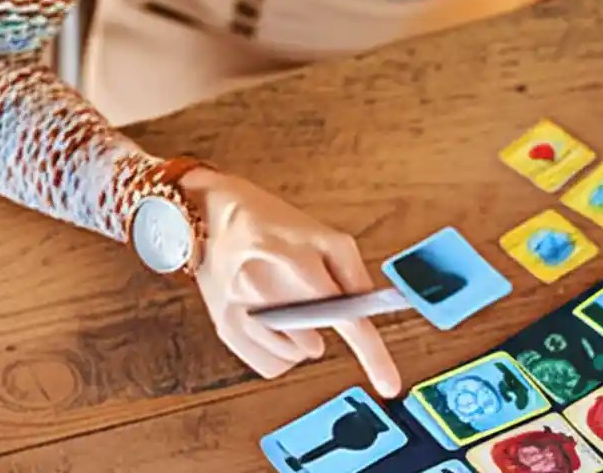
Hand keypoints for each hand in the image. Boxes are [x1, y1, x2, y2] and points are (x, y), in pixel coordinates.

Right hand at [181, 168, 400, 396]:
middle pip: (314, 342)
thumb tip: (368, 313)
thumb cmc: (276, 226)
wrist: (213, 217)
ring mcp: (239, 310)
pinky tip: (270, 320)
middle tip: (306, 293)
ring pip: (294, 357)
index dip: (371, 353)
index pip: (343, 317)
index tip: (389, 385)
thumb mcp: (324, 237)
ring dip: (300, 338)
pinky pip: (271, 365)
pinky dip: (279, 349)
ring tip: (283, 301)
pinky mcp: (224, 327)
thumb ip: (353, 275)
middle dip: (321, 323)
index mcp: (297, 259)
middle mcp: (262, 287)